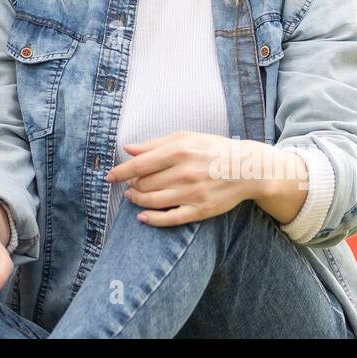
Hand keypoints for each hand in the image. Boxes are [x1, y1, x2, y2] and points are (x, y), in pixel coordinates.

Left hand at [105, 131, 254, 226]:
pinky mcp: (200, 210)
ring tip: (133, 196)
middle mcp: (184, 173)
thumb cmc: (213, 149)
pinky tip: (143, 217)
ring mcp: (192, 193)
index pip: (140, 165)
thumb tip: (128, 148)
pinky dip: (152, 220)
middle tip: (129, 185)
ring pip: (153, 201)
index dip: (121, 172)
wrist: (247, 168)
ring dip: (137, 200)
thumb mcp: (185, 137)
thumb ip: (155, 144)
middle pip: (144, 184)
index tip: (109, 177)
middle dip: (131, 185)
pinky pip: (170, 219)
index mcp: (179, 151)